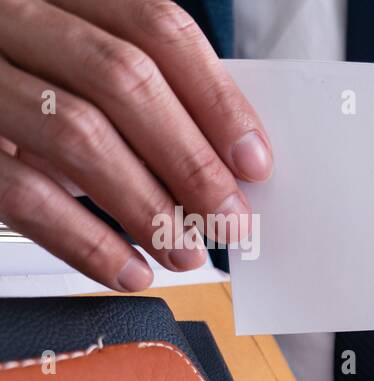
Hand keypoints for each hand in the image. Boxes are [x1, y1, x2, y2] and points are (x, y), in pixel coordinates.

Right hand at [0, 0, 271, 290]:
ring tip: (184, 251)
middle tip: (228, 219)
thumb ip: (143, 100)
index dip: (217, 100)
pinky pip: (24, 192)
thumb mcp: (80, 72)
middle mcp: (16, 16)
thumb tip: (223, 170)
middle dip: (191, 160)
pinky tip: (126, 268)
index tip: (254, 163)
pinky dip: (85, 241)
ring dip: (147, 206)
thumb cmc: (28, 88)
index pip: (157, 29)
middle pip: (124, 80)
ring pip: (76, 132)